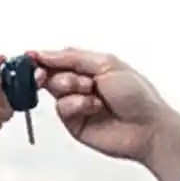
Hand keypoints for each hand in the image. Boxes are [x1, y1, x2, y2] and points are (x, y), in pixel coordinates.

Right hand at [30, 48, 179, 180]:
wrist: (147, 127)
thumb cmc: (136, 95)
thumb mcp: (106, 64)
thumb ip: (72, 57)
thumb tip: (45, 54)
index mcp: (89, 67)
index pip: (58, 58)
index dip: (43, 58)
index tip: (32, 57)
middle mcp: (81, 84)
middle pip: (51, 73)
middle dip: (56, 72)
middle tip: (58, 74)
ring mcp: (76, 104)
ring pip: (55, 90)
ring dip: (72, 87)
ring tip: (92, 91)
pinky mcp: (74, 123)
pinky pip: (62, 108)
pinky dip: (76, 104)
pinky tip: (93, 106)